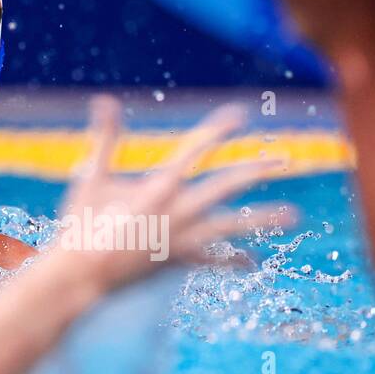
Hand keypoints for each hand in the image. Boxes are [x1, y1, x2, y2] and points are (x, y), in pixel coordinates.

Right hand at [56, 96, 294, 291]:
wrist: (81, 273)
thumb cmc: (81, 223)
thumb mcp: (90, 176)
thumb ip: (104, 138)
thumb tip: (104, 100)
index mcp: (158, 184)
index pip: (196, 148)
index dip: (218, 129)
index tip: (240, 115)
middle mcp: (178, 209)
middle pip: (227, 184)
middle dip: (257, 170)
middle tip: (285, 161)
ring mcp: (182, 237)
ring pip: (232, 225)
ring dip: (263, 218)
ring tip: (293, 216)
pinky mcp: (179, 260)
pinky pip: (213, 260)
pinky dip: (232, 260)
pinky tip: (251, 261)